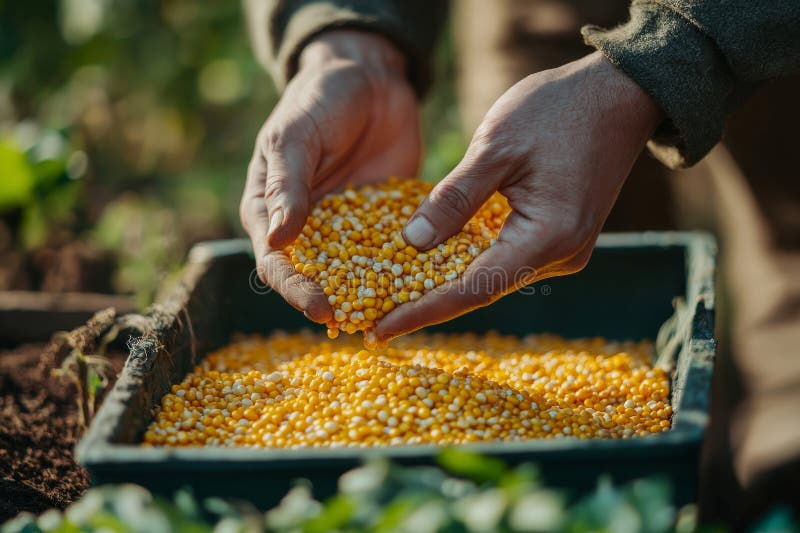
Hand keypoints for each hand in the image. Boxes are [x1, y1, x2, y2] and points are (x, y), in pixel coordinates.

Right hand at [240, 30, 420, 322]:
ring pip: (358, 272)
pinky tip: (430, 283)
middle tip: (367, 324)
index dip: (296, 292)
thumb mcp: (295, 135)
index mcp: (271, 212)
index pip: (276, 264)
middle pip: (317, 279)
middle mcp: (308, 229)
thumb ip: (286, 184)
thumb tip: (276, 240)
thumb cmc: (319, 99)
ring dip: (376, 294)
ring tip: (401, 314)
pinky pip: (394, 251)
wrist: (369, 77)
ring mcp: (348, 228)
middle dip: (339, 303)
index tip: (323, 310)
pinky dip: (408, 267)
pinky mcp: (384, 220)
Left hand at [375, 52, 662, 340]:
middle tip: (374, 320)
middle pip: (482, 290)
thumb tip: (411, 245)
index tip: (379, 330)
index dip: (422, 311)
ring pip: (494, 276)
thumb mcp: (496, 147)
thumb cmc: (558, 110)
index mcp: (548, 237)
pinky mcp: (560, 238)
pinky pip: (507, 259)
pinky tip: (434, 266)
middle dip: (427, 304)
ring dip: (446, 285)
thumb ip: (454, 199)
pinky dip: (469, 263)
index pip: (473, 288)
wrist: (619, 95)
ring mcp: (565, 250)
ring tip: (394, 298)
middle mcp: (561, 256)